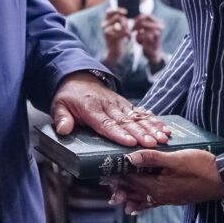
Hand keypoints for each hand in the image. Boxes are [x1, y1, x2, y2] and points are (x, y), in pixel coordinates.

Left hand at [50, 72, 169, 147]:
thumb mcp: (58, 105)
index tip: (130, 142)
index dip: (118, 133)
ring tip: (163, 138)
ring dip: (151, 128)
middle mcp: (108, 106)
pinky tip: (165, 128)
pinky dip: (153, 120)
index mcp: (91, 109)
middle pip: (126, 122)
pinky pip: (141, 112)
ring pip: (137, 117)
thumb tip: (63, 130)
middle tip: (153, 144)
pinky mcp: (126, 104)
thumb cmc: (69, 97)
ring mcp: (119, 104)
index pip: (106, 123)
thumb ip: (61, 118)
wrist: (78, 78)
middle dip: (140, 133)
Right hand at [102, 7, 129, 64]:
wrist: (114, 51)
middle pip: (119, 17)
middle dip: (125, 22)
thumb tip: (124, 12)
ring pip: (122, 24)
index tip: (126, 12)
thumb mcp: (118, 27)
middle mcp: (104, 25)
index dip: (118, 10)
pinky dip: (128, 34)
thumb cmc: (118, 38)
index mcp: (105, 22)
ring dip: (127, 28)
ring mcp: (106, 31)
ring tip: (128, 34)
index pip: (109, 12)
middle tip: (127, 29)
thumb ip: (119, 19)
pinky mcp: (111, 36)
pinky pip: (124, 31)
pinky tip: (128, 38)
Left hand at [107, 149, 223, 213]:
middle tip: (104, 182)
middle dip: (119, 186)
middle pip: (134, 190)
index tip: (104, 168)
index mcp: (158, 185)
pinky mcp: (174, 197)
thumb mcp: (176, 158)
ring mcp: (168, 198)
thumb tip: (130, 157)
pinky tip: (136, 207)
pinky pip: (153, 203)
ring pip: (142, 198)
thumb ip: (152, 158)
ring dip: (129, 196)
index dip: (117, 172)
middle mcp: (160, 194)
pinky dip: (142, 204)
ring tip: (115, 198)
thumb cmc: (202, 166)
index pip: (131, 178)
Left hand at [132, 14, 163, 65]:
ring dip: (137, 33)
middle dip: (135, 26)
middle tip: (131, 31)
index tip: (132, 24)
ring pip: (141, 28)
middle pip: (143, 21)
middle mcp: (160, 26)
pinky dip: (138, 39)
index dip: (137, 19)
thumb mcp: (146, 30)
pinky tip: (141, 43)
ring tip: (138, 38)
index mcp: (159, 22)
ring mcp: (156, 32)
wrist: (153, 53)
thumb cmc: (148, 40)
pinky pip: (140, 35)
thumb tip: (131, 20)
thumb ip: (141, 23)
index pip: (146, 16)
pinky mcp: (152, 38)